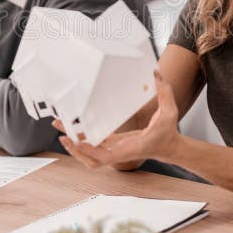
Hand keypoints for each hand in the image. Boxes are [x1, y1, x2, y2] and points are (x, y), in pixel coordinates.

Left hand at [56, 71, 181, 167]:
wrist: (170, 147)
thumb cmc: (168, 133)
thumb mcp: (170, 111)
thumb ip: (164, 92)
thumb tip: (157, 73)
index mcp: (131, 148)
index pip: (106, 156)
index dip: (90, 151)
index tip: (78, 142)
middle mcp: (120, 152)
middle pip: (92, 159)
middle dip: (76, 150)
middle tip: (63, 135)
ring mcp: (116, 150)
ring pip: (90, 155)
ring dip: (76, 147)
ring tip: (63, 131)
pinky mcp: (114, 146)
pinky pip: (94, 147)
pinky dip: (83, 141)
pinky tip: (74, 130)